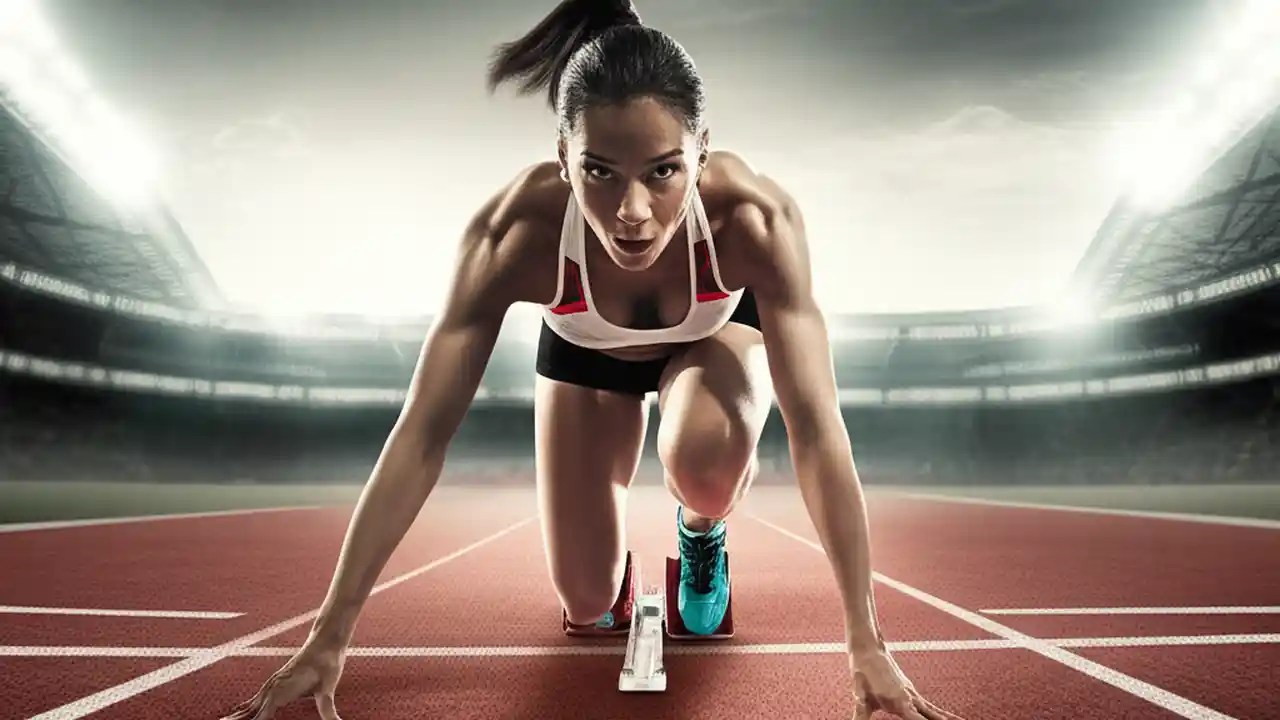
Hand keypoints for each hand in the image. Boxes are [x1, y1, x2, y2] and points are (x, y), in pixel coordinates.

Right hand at [220, 641, 346, 719]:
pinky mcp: (277, 682)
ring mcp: (273, 684)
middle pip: (249, 711)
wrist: (325, 640)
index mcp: (282, 690)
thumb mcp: (329, 687)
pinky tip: (238, 711)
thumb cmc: (328, 663)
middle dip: (236, 719)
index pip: (261, 715)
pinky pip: (256, 699)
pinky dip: (245, 707)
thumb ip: (327, 708)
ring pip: (250, 705)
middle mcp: (273, 687)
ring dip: (236, 715)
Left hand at [849, 646, 964, 719]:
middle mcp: (910, 699)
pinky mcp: (911, 693)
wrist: (869, 650)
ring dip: (949, 718)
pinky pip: (929, 706)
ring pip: (935, 711)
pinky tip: (947, 717)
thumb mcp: (860, 697)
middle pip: (934, 717)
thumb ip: (860, 714)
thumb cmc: (863, 673)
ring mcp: (912, 695)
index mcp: (900, 703)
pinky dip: (940, 713)